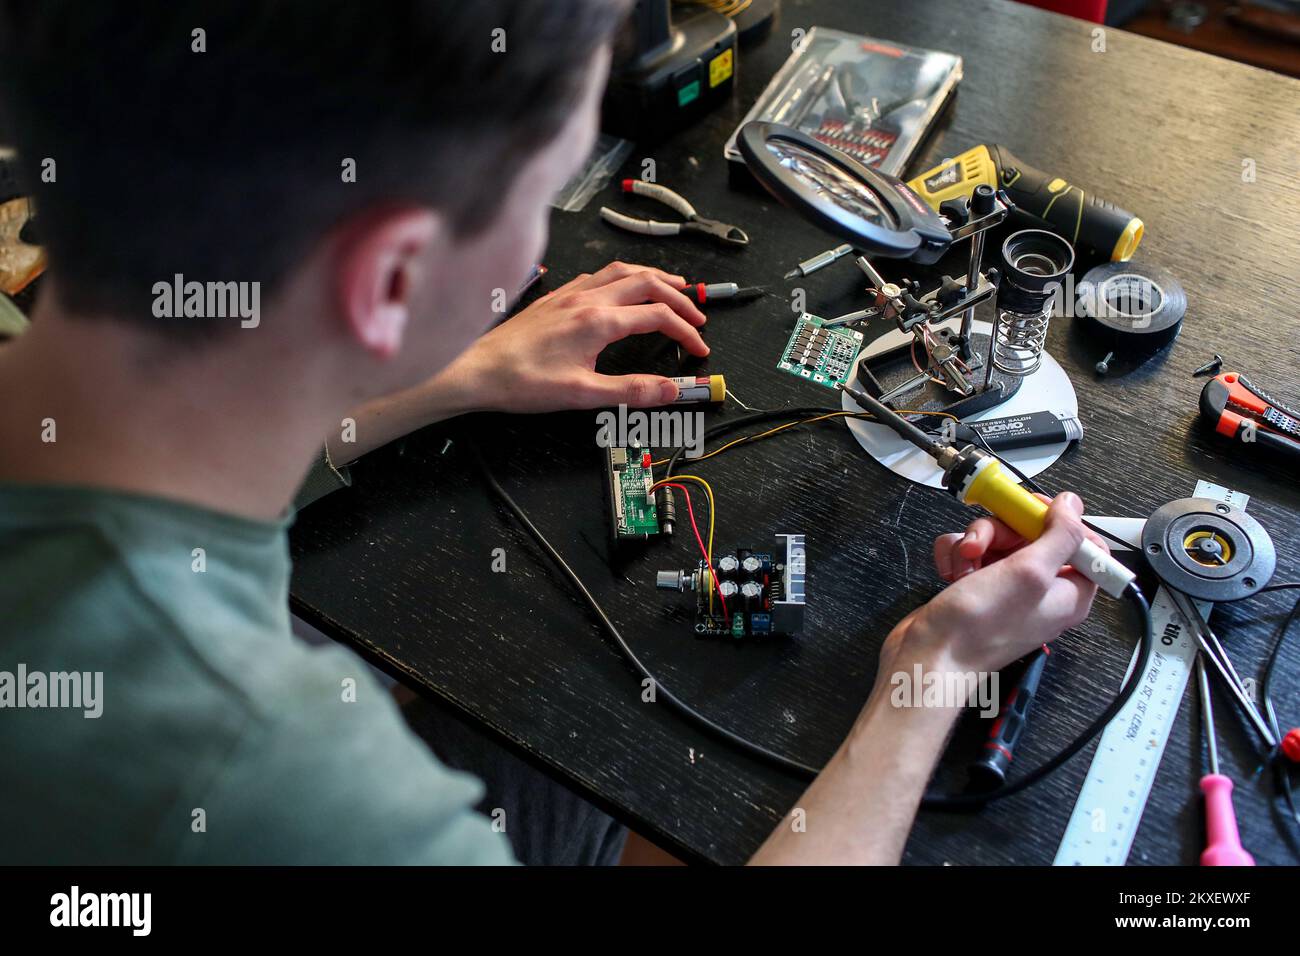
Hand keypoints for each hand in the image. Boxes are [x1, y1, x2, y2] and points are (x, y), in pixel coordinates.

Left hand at [437, 261, 709, 412]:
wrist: (476, 369)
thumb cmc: (521, 382)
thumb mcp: (583, 395)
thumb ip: (632, 391)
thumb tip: (671, 390)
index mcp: (598, 321)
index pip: (658, 317)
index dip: (686, 332)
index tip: (699, 349)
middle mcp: (586, 299)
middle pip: (647, 283)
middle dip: (679, 297)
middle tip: (697, 313)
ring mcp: (569, 294)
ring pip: (622, 271)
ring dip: (653, 277)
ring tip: (672, 286)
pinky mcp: (555, 298)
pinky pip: (596, 275)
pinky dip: (621, 276)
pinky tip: (620, 286)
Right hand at [882, 493, 1106, 673]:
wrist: (931, 654)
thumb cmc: (980, 626)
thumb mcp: (1029, 573)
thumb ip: (1060, 535)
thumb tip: (1074, 505)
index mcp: (1069, 593)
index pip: (1083, 543)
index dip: (1059, 521)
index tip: (1033, 511)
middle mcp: (1041, 590)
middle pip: (1032, 534)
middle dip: (1001, 531)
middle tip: (982, 543)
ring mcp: (1007, 588)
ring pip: (997, 539)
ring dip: (974, 542)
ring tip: (963, 564)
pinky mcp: (978, 586)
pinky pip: (972, 552)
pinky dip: (957, 555)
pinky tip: (951, 571)